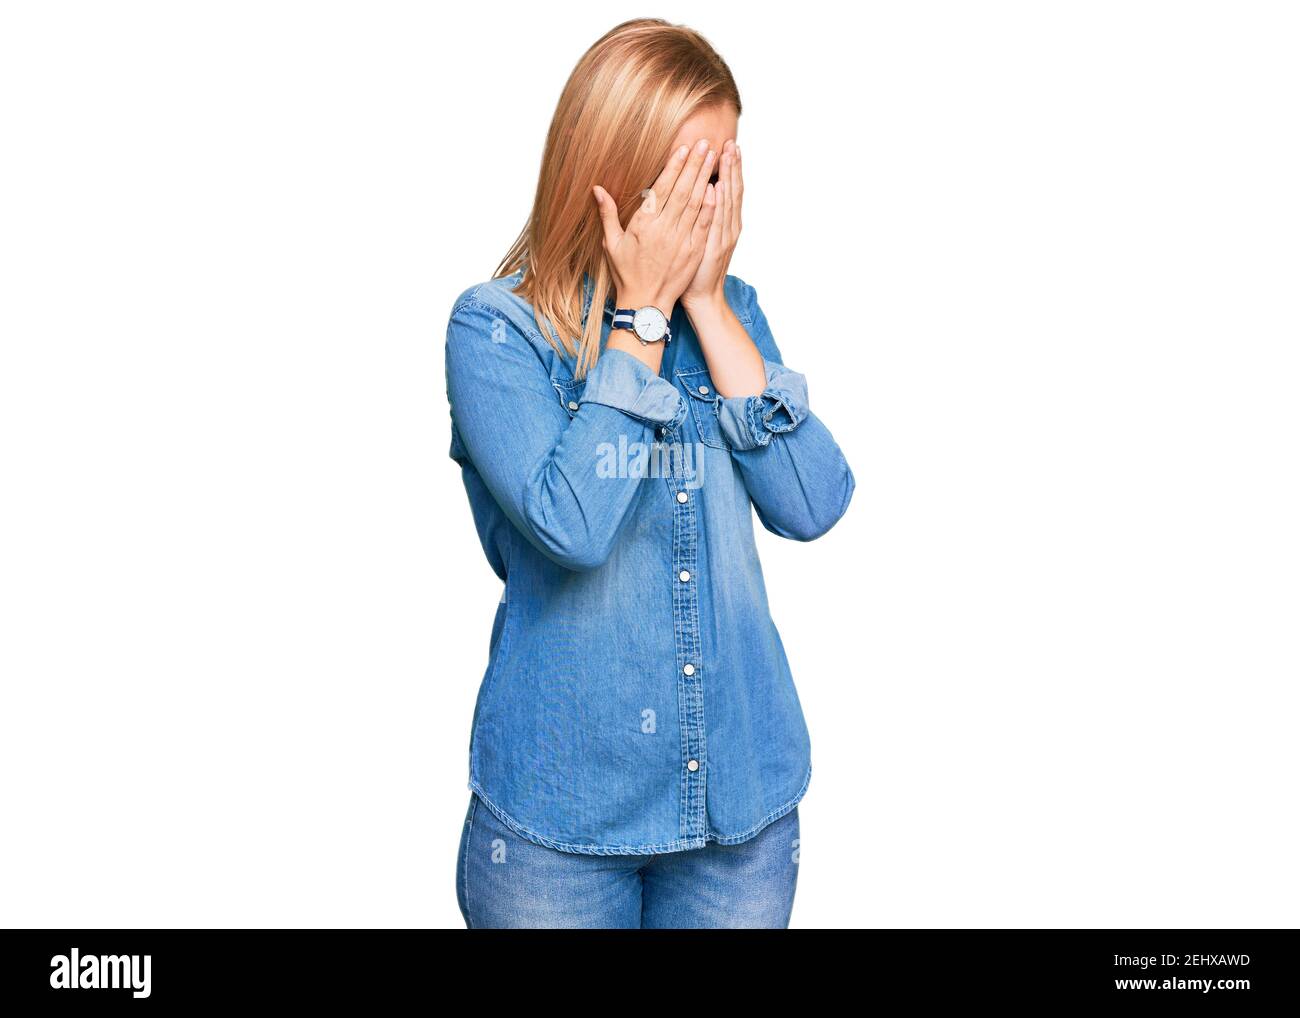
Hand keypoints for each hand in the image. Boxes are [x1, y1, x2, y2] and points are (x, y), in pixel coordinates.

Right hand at [593, 138, 716, 312]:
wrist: (646, 305)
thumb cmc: (627, 274)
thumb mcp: (612, 244)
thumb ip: (607, 214)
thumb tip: (597, 189)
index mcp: (644, 224)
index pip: (662, 189)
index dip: (673, 167)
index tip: (682, 149)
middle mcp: (664, 229)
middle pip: (682, 190)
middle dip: (694, 165)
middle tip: (703, 143)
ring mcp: (682, 240)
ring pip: (696, 203)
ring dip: (705, 178)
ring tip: (713, 158)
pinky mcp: (694, 251)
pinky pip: (704, 224)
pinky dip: (712, 205)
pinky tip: (718, 188)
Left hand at [682, 139, 741, 310]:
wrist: (702, 296)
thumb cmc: (696, 268)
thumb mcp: (703, 238)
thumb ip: (705, 215)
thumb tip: (702, 191)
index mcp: (725, 223)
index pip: (729, 189)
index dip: (731, 168)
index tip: (729, 146)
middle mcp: (728, 226)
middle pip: (732, 190)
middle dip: (732, 166)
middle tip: (731, 142)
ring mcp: (723, 236)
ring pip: (727, 201)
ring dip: (728, 177)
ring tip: (728, 154)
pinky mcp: (714, 246)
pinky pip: (715, 221)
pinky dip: (717, 204)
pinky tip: (716, 187)